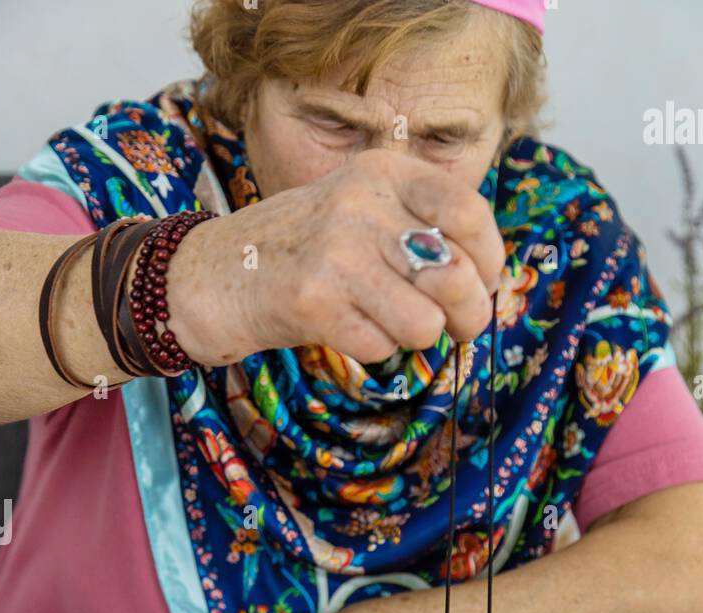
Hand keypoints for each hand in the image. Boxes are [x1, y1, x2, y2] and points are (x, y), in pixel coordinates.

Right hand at [167, 149, 504, 365]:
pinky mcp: (313, 302)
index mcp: (382, 171)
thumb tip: (487, 277)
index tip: (484, 284)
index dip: (490, 259)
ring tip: (391, 325)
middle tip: (457, 327)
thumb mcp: (360, 208)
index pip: (470, 212)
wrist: (212, 273)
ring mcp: (335, 252)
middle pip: (457, 276)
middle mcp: (362, 204)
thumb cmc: (301, 249)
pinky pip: (380, 347)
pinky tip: (347, 331)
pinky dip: (374, 351)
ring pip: (425, 321)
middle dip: (469, 315)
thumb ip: (419, 226)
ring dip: (417, 337)